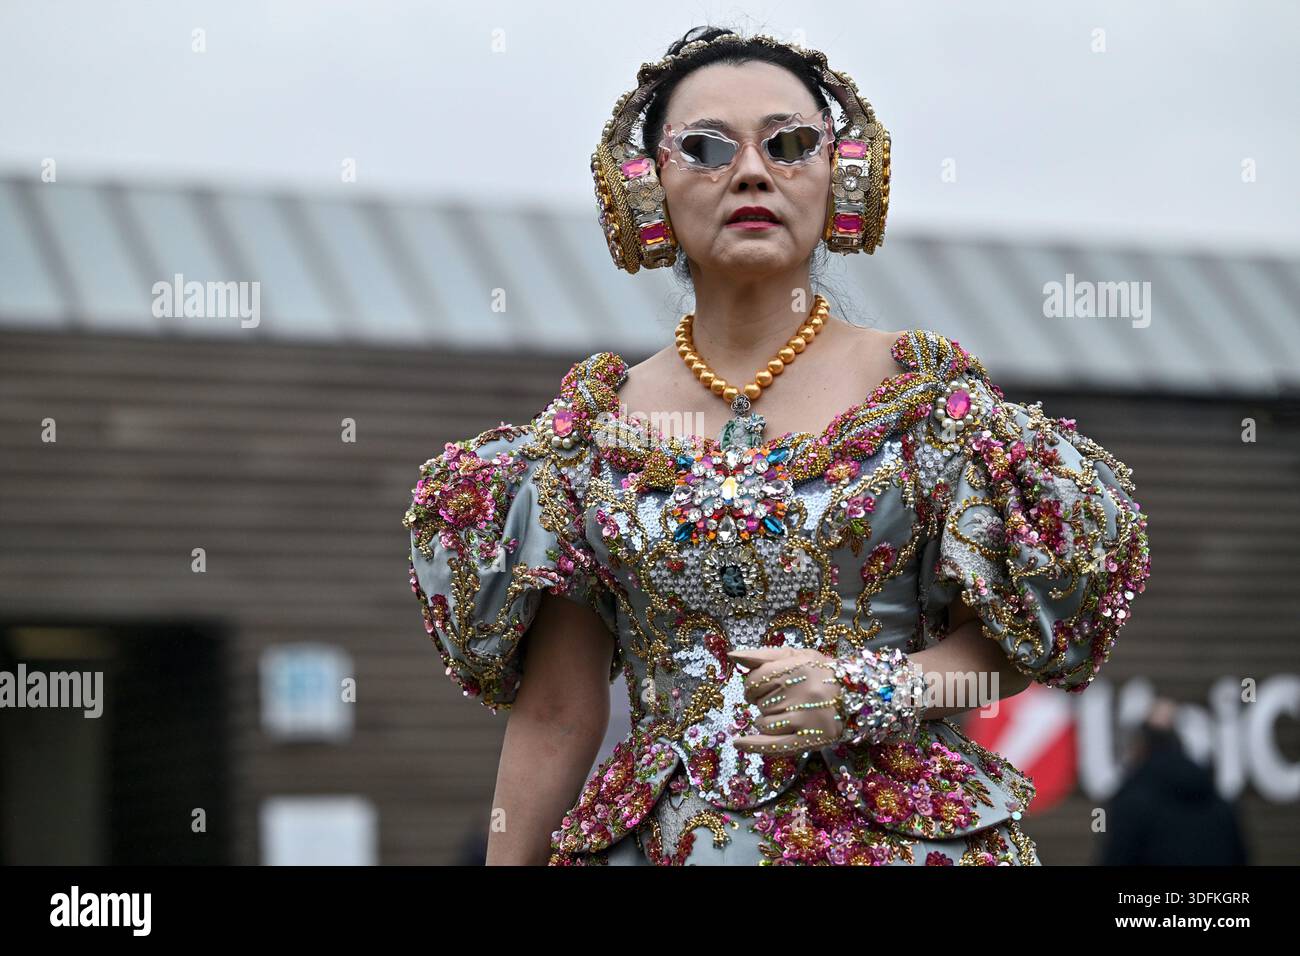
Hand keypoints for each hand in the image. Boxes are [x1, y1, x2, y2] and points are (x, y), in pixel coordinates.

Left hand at [727, 647, 842, 755]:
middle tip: (781, 701)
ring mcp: (806, 717)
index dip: (751, 686)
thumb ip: (764, 655)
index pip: (756, 679)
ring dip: (767, 721)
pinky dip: (754, 744)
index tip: (756, 689)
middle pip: (759, 702)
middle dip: (763, 702)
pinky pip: (773, 744)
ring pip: (764, 723)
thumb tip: (732, 655)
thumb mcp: (798, 656)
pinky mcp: (810, 739)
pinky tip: (740, 742)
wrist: (858, 697)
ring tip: (787, 715)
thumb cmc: (823, 674)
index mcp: (798, 667)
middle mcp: (803, 691)